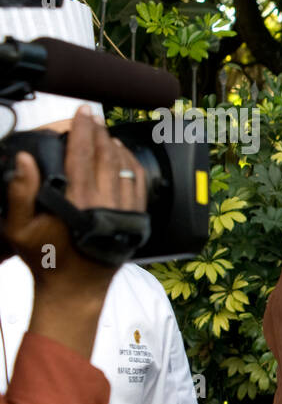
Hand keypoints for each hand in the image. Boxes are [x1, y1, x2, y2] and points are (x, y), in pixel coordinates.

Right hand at [4, 106, 146, 357]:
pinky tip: (124, 157)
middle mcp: (106, 204)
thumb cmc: (46, 260)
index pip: (82, 154)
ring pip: (126, 169)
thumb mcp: (19, 228)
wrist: (75, 289)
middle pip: (107, 157)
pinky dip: (133, 167)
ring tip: (106, 133)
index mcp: (78, 202)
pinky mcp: (136, 221)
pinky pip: (140, 187)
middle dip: (100, 133)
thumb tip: (25, 158)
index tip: (82, 113)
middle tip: (93, 117)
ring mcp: (125, 213)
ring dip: (116, 148)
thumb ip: (19, 191)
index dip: (82, 130)